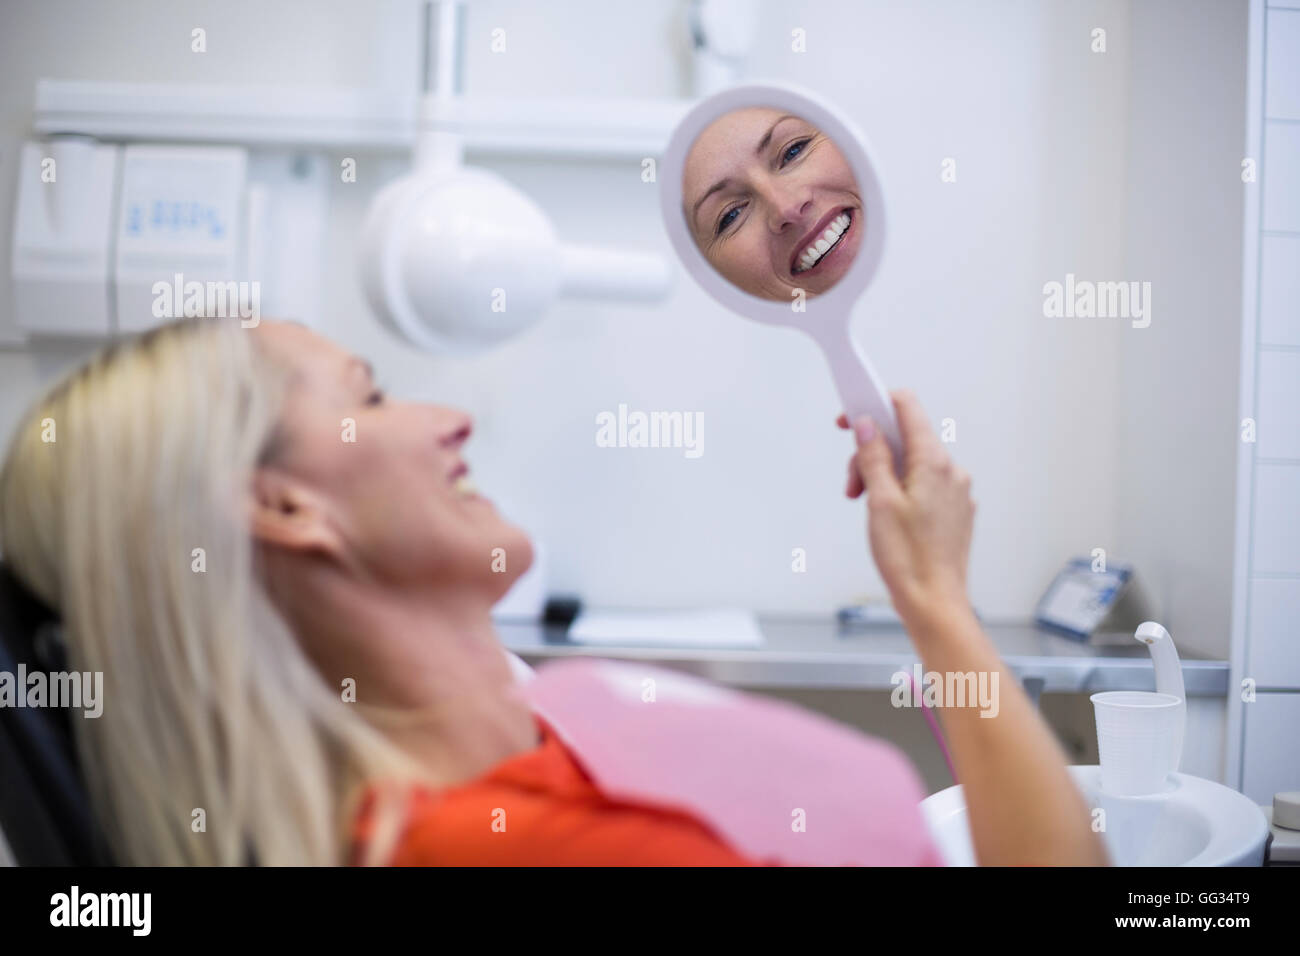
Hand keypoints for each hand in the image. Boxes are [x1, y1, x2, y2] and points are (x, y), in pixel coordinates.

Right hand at [836, 390, 974, 625]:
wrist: (934, 601)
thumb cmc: (908, 558)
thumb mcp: (879, 501)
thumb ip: (873, 456)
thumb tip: (867, 425)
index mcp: (933, 462)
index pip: (907, 407)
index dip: (875, 404)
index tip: (851, 416)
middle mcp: (951, 471)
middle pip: (905, 439)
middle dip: (872, 453)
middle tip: (853, 483)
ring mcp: (956, 491)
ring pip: (912, 464)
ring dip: (883, 475)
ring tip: (866, 505)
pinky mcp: (954, 510)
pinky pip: (924, 484)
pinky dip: (900, 490)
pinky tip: (886, 515)